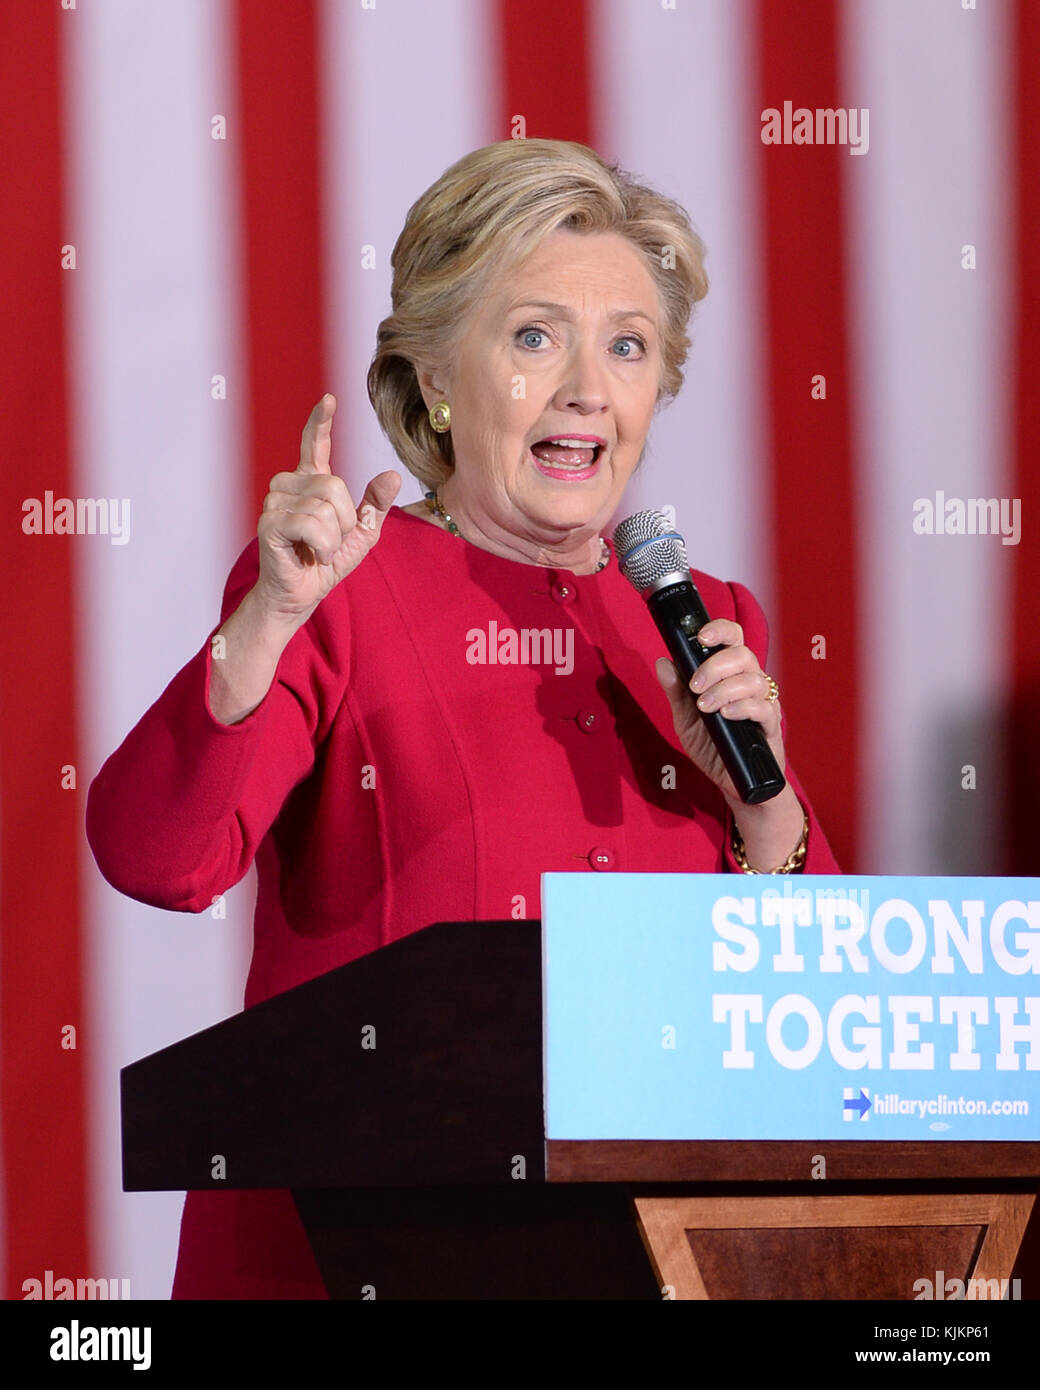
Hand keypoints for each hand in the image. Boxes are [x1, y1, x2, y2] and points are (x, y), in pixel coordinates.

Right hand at [254, 395, 400, 623]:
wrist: (302, 594)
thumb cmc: (326, 562)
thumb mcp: (362, 532)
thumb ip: (375, 504)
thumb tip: (393, 474)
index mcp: (310, 483)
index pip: (314, 444)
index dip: (321, 422)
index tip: (329, 399)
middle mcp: (289, 486)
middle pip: (334, 484)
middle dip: (344, 520)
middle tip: (331, 541)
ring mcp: (274, 502)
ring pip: (324, 507)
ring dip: (333, 537)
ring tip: (319, 549)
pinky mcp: (269, 522)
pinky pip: (310, 523)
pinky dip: (322, 545)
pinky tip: (312, 555)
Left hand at [654, 618, 785, 805]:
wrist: (732, 782)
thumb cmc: (712, 746)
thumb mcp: (686, 719)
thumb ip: (676, 691)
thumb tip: (662, 662)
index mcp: (730, 675)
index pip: (733, 639)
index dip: (720, 630)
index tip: (700, 636)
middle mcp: (750, 683)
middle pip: (743, 655)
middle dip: (714, 666)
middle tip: (695, 687)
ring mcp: (764, 703)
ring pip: (753, 680)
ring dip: (724, 690)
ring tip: (705, 707)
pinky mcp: (771, 725)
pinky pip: (763, 707)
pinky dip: (742, 708)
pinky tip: (725, 715)